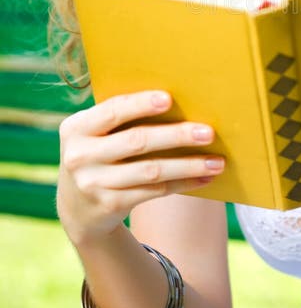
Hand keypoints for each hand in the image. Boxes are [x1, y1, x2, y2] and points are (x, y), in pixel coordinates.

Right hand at [57, 91, 223, 242]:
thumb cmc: (100, 154)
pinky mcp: (110, 205)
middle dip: (176, 135)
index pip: (112, 111)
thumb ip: (121, 119)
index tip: (169, 99)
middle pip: (137, 141)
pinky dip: (183, 183)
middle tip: (208, 132)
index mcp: (76, 128)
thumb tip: (180, 100)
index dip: (141, 104)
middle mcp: (80, 156)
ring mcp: (93, 184)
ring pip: (151, 171)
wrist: (78, 209)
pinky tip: (205, 178)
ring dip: (188, 165)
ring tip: (217, 161)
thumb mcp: (96, 135)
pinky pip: (155, 191)